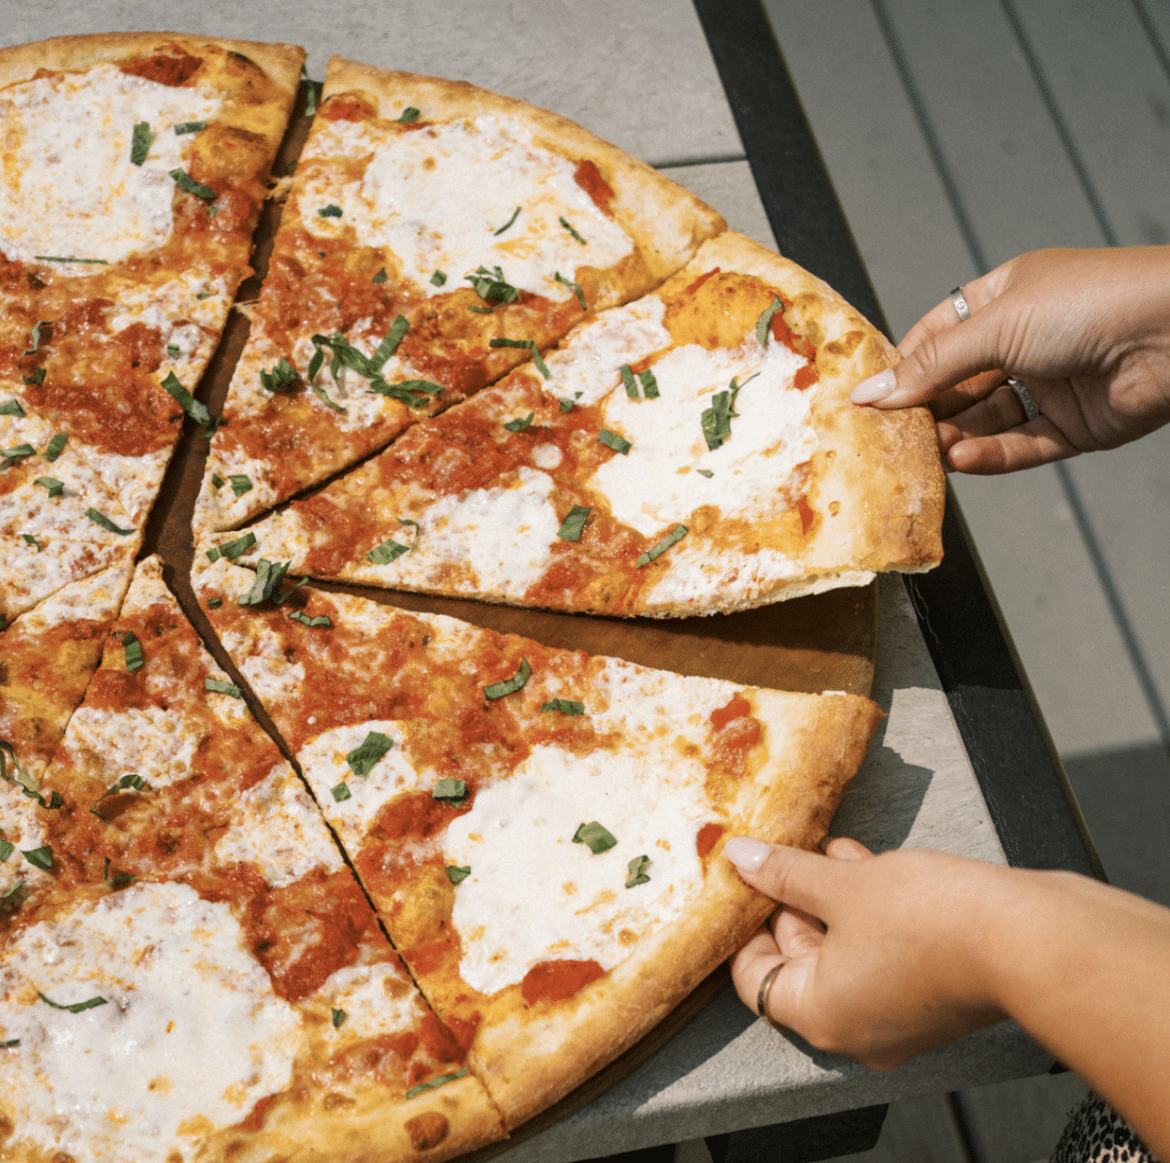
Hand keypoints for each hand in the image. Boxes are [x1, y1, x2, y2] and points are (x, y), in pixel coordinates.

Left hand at [726, 836, 1169, 1158]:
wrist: (1029, 937)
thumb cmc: (933, 921)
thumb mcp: (842, 885)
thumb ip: (785, 873)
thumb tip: (741, 859)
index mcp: (822, 1015)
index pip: (756, 982)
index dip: (747, 926)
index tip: (745, 885)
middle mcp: (857, 1027)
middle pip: (800, 962)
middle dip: (793, 902)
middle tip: (782, 856)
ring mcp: (898, 1016)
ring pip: (844, 949)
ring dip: (831, 896)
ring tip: (825, 850)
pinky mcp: (932, 993)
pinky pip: (882, 950)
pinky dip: (868, 908)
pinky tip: (863, 861)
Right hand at [849, 247, 1169, 472]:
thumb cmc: (1094, 302)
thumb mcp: (995, 325)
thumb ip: (931, 366)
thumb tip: (872, 393)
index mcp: (1005, 300)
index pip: (936, 337)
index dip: (903, 366)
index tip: (869, 396)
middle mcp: (1025, 342)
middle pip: (956, 384)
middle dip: (923, 410)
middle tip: (888, 435)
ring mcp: (1049, 385)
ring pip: (984, 420)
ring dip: (952, 437)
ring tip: (924, 454)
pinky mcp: (1073, 425)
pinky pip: (1020, 445)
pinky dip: (989, 455)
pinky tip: (962, 460)